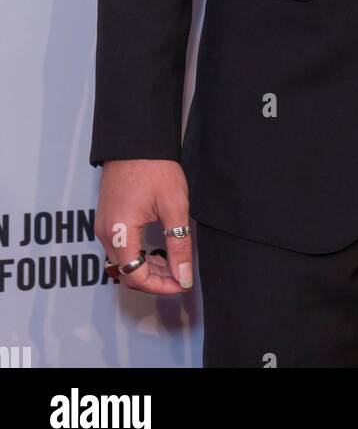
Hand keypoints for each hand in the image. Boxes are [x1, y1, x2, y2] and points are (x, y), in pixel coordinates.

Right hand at [95, 159, 192, 294]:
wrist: (136, 141)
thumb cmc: (155, 168)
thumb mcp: (174, 206)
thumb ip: (178, 244)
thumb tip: (182, 277)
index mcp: (119, 233)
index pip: (135, 277)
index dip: (160, 287)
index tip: (181, 284)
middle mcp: (105, 233)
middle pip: (127, 273)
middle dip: (154, 279)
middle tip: (180, 275)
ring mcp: (103, 225)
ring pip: (123, 261)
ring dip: (147, 267)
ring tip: (173, 262)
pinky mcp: (107, 218)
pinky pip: (120, 247)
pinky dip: (138, 254)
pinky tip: (158, 249)